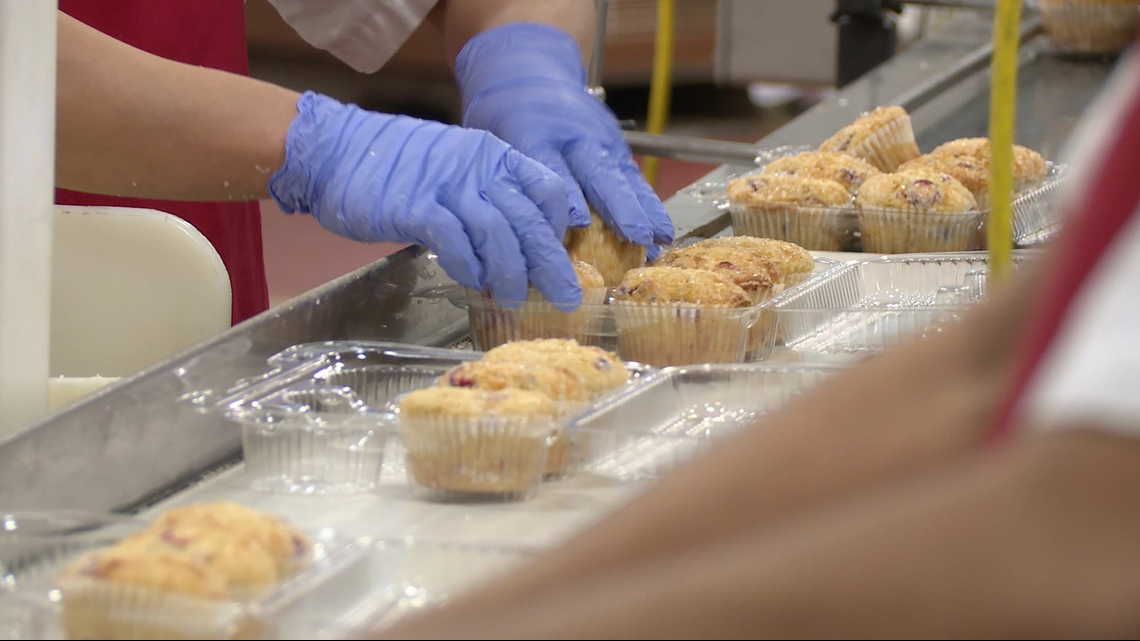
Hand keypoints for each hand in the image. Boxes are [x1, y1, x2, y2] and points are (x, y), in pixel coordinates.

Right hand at [269, 91, 581, 307]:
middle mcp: (478, 167)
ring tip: (514, 298)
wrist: (336, 149)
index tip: (556, 253)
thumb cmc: (395, 166)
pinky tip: (474, 282)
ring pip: (499, 234)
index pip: (546, 188)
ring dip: (511, 272)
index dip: (557, 225)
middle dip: (551, 264)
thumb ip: (485, 197)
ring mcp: (448, 186)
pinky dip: (470, 267)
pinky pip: (456, 243)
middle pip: (530, 219)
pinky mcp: (416, 208)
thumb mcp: (454, 168)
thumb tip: (513, 242)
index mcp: (492, 155)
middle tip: (565, 297)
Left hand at [455, 22, 673, 252]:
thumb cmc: (503, 115)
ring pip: (623, 176)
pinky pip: (633, 179)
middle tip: (635, 235)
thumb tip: (511, 235)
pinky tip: (660, 231)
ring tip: (658, 238)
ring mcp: (599, 139)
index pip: (551, 164)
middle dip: (619, 206)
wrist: (528, 70)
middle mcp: (573, 136)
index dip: (566, 193)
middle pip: (598, 172)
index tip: (579, 222)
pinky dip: (648, 206)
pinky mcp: (615, 146)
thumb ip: (504, 180)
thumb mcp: (491, 141)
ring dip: (643, 209)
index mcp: (533, 132)